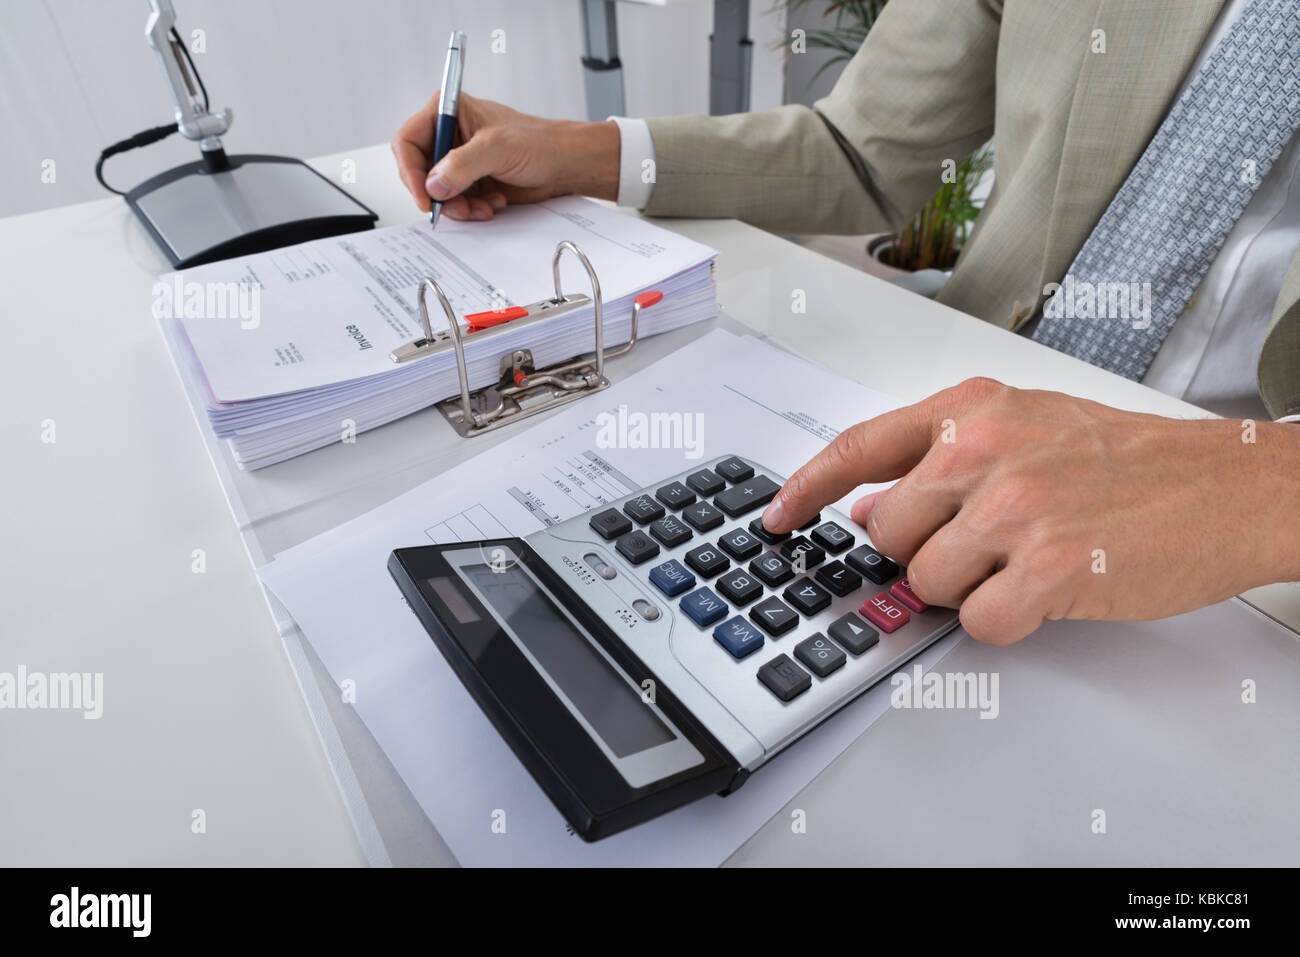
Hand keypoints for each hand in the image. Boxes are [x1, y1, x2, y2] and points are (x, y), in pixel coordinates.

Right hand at [391, 91, 619, 219]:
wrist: (564, 165)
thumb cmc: (539, 143)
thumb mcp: (498, 148)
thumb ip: (462, 165)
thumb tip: (433, 184)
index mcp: (448, 112)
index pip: (408, 142)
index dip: (411, 172)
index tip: (424, 197)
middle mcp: (450, 135)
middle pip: (420, 171)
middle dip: (438, 194)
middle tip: (457, 207)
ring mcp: (459, 160)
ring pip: (438, 192)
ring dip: (458, 206)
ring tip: (482, 207)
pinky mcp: (471, 181)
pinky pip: (456, 202)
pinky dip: (471, 209)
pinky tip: (493, 203)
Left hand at [761, 378, 1299, 644]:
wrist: (1227, 485)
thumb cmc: (1128, 457)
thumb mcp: (1026, 424)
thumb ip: (940, 454)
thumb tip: (869, 502)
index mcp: (972, 407)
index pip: (856, 446)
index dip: (804, 488)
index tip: (777, 517)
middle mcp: (984, 449)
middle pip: (886, 533)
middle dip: (921, 550)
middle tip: (983, 541)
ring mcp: (1015, 508)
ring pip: (926, 583)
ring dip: (968, 587)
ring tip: (1026, 558)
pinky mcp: (1049, 569)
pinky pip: (977, 621)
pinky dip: (1005, 619)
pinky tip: (1046, 588)